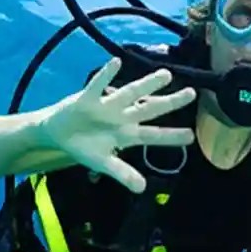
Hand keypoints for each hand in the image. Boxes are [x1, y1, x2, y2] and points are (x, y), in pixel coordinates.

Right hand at [41, 57, 195, 192]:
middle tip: (192, 94)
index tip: (191, 136)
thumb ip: (122, 174)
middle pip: (150, 109)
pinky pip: (98, 85)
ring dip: (147, 84)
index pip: (153, 135)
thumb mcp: (103, 163)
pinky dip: (106, 75)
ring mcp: (107, 105)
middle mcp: (122, 117)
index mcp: (127, 134)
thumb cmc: (85, 146)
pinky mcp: (88, 98)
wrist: (58, 133)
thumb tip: (141, 188)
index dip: (171, 136)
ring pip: (131, 93)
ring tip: (166, 75)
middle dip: (170, 102)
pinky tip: (116, 62)